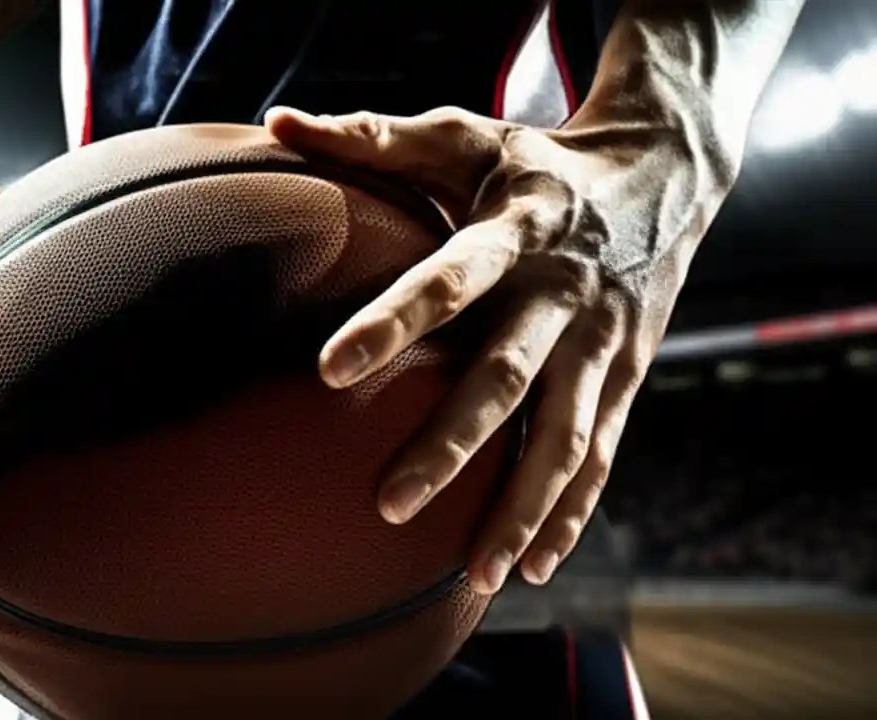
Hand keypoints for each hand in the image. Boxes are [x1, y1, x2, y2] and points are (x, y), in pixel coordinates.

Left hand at [266, 105, 726, 594]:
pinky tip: (531, 566)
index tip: (330, 369)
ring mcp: (605, 342)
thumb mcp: (465, 135)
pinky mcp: (627, 376)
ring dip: (522, 507)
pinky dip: (571, 513)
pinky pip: (601, 455)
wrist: (665, 176)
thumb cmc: (536, 162)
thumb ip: (375, 138)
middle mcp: (564, 291)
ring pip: (565, 436)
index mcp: (518, 228)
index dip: (395, 320)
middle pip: (508, 377)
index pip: (450, 278)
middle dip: (453, 445)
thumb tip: (277, 121)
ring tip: (470, 573)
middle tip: (387, 505)